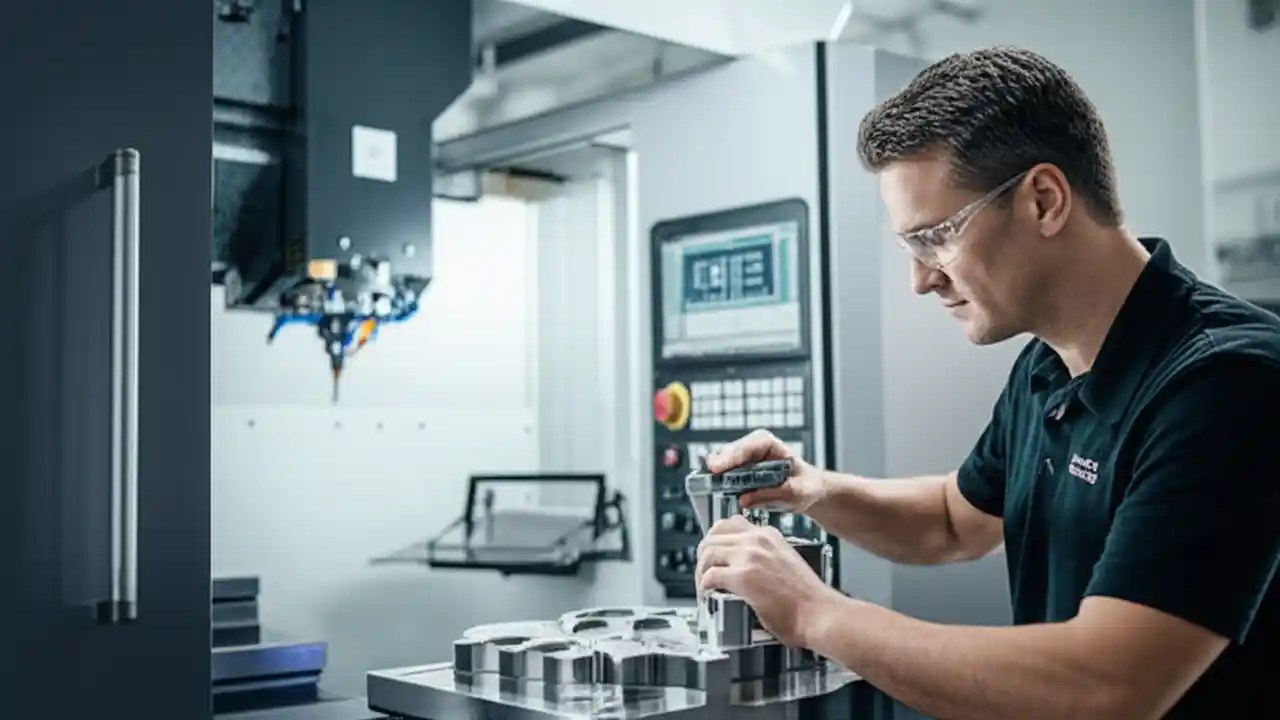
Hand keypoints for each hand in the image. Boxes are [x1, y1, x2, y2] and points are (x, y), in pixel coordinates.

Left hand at [695, 515, 840, 646]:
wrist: (820, 613)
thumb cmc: (807, 599)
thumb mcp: (786, 563)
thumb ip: (765, 558)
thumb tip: (745, 568)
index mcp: (768, 535)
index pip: (730, 524)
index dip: (715, 539)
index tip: (712, 553)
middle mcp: (757, 540)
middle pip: (713, 536)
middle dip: (703, 555)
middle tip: (703, 572)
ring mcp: (749, 556)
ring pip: (707, 554)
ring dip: (701, 571)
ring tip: (704, 586)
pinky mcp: (742, 577)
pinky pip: (710, 576)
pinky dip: (704, 587)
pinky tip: (708, 596)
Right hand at [706, 429, 827, 513]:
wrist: (808, 490)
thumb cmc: (806, 486)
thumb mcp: (796, 492)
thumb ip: (772, 494)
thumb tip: (743, 499)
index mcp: (767, 444)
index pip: (745, 447)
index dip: (729, 457)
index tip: (715, 468)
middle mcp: (751, 447)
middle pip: (728, 454)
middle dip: (718, 467)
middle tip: (708, 481)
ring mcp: (742, 459)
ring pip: (721, 464)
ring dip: (716, 477)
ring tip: (712, 490)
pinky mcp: (737, 473)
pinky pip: (723, 476)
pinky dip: (719, 485)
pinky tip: (719, 493)